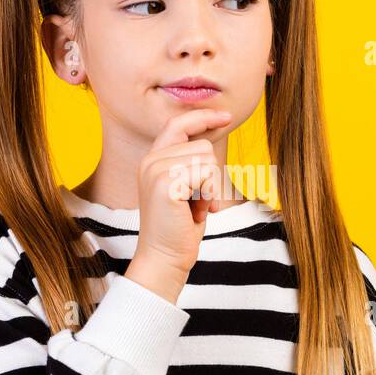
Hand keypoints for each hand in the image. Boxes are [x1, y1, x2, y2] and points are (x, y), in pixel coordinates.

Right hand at [124, 108, 232, 303]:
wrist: (165, 257)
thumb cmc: (179, 227)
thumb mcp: (186, 188)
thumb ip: (192, 163)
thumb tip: (212, 135)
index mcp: (152, 159)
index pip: (178, 124)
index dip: (203, 116)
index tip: (226, 117)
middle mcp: (150, 160)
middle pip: (203, 145)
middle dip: (210, 177)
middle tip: (197, 203)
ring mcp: (156, 170)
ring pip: (207, 159)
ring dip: (210, 188)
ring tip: (194, 208)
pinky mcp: (166, 183)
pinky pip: (206, 174)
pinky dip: (209, 195)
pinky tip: (196, 212)